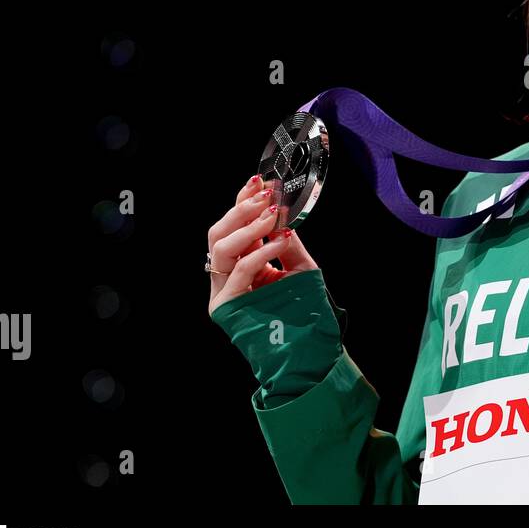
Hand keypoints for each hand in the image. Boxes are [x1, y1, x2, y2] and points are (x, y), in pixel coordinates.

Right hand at [207, 175, 320, 315]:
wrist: (309, 346)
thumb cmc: (306, 309)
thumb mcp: (299, 267)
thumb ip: (286, 242)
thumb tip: (281, 213)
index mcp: (241, 263)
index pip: (232, 226)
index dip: (241, 202)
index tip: (258, 181)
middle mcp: (227, 275)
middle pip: (218, 233)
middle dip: (241, 210)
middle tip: (264, 195)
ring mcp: (224, 291)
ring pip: (221, 248)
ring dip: (249, 226)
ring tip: (272, 215)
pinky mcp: (227, 306)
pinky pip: (239, 271)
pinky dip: (260, 252)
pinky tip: (279, 240)